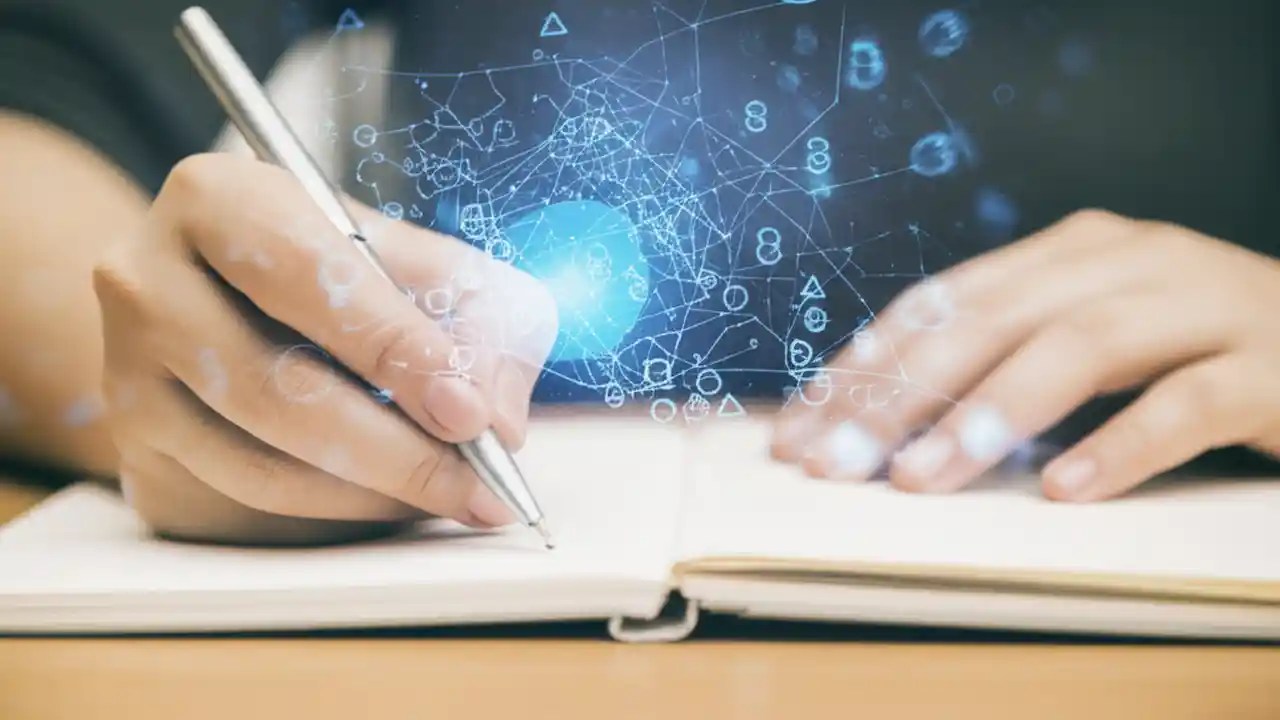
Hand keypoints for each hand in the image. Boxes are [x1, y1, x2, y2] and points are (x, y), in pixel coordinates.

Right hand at [94, 154, 556, 543]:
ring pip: (259, 467)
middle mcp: (148, 283)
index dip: (395, 349)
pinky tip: (389, 501)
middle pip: (276, 389)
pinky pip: (244, 509)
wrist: (224, 297)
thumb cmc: (343, 273)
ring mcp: (128, 378)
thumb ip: (479, 316)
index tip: (467, 412)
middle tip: (479, 486)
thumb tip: (495, 419)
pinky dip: (334, 519)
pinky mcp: (138, 456)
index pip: (309, 277)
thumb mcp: (420, 259)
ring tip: (450, 497)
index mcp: (217, 199)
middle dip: (399, 451)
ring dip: (371, 497)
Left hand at [771, 209, 1279, 500]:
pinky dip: (1121, 445)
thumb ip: (1005, 356)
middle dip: (898, 393)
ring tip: (919, 477)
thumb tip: (884, 419)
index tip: (801, 427)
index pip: (941, 303)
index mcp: (1070, 252)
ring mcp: (1201, 307)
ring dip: (987, 415)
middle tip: (835, 460)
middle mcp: (1128, 262)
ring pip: (1076, 349)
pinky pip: (1187, 405)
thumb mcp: (1089, 334)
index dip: (864, 364)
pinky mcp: (1271, 368)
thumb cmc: (1196, 346)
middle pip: (989, 321)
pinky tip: (1066, 490)